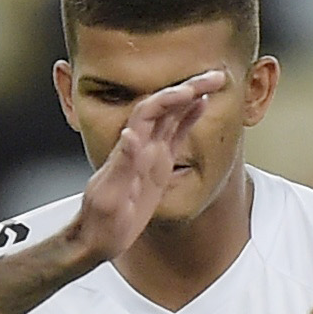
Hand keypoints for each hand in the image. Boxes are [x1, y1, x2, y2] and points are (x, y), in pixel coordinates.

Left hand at [68, 71, 227, 260]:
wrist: (96, 236)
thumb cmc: (99, 221)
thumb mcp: (109, 196)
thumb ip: (121, 164)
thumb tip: (131, 134)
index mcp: (128, 149)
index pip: (148, 112)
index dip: (169, 98)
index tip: (191, 90)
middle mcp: (140, 145)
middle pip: (165, 106)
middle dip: (189, 87)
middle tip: (216, 76)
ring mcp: (149, 154)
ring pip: (173, 116)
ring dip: (193, 96)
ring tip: (216, 82)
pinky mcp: (157, 166)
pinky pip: (175, 136)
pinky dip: (189, 118)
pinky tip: (201, 106)